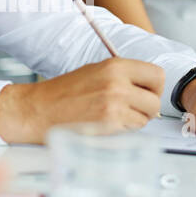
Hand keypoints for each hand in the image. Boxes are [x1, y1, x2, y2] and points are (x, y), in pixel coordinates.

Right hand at [0, 58, 163, 143]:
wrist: (38, 110)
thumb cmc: (63, 93)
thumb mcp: (95, 71)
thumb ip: (123, 76)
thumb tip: (147, 88)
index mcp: (115, 65)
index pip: (157, 75)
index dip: (154, 87)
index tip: (146, 93)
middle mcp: (117, 82)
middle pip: (155, 100)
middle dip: (147, 108)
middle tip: (132, 110)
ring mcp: (114, 104)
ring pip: (146, 117)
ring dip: (135, 120)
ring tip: (114, 117)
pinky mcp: (109, 123)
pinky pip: (133, 129)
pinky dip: (124, 130)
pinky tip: (106, 125)